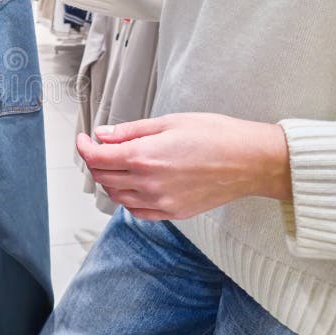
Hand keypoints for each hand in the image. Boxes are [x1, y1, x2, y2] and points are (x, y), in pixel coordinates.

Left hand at [77, 113, 291, 220]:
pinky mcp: (173, 212)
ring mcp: (160, 201)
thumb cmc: (215, 135)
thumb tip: (103, 134)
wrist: (251, 161)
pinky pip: (137, 210)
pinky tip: (133, 185)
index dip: (84, 147)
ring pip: (117, 196)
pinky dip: (127, 198)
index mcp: (144, 156)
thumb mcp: (168, 122)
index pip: (97, 158)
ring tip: (116, 165)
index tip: (84, 139)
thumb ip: (130, 131)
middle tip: (99, 148)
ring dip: (109, 181)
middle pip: (103, 178)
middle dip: (95, 162)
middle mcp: (148, 183)